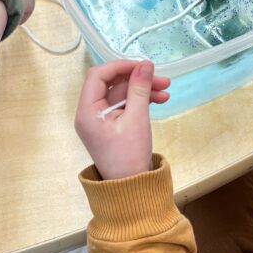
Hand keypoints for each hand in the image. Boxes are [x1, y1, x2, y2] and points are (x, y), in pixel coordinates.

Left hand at [75, 60, 170, 179]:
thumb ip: (140, 88)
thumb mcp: (137, 118)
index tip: (142, 66)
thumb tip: (145, 65)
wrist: (131, 188)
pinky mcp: (109, 126)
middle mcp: (88, 113)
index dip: (120, 66)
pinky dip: (139, 101)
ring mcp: (99, 120)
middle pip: (110, 84)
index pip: (97, 75)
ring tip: (166, 91)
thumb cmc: (129, 156)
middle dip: (136, 79)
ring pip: (119, 94)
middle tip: (161, 79)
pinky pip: (122, 106)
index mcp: (87, 111)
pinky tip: (159, 100)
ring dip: (141, 90)